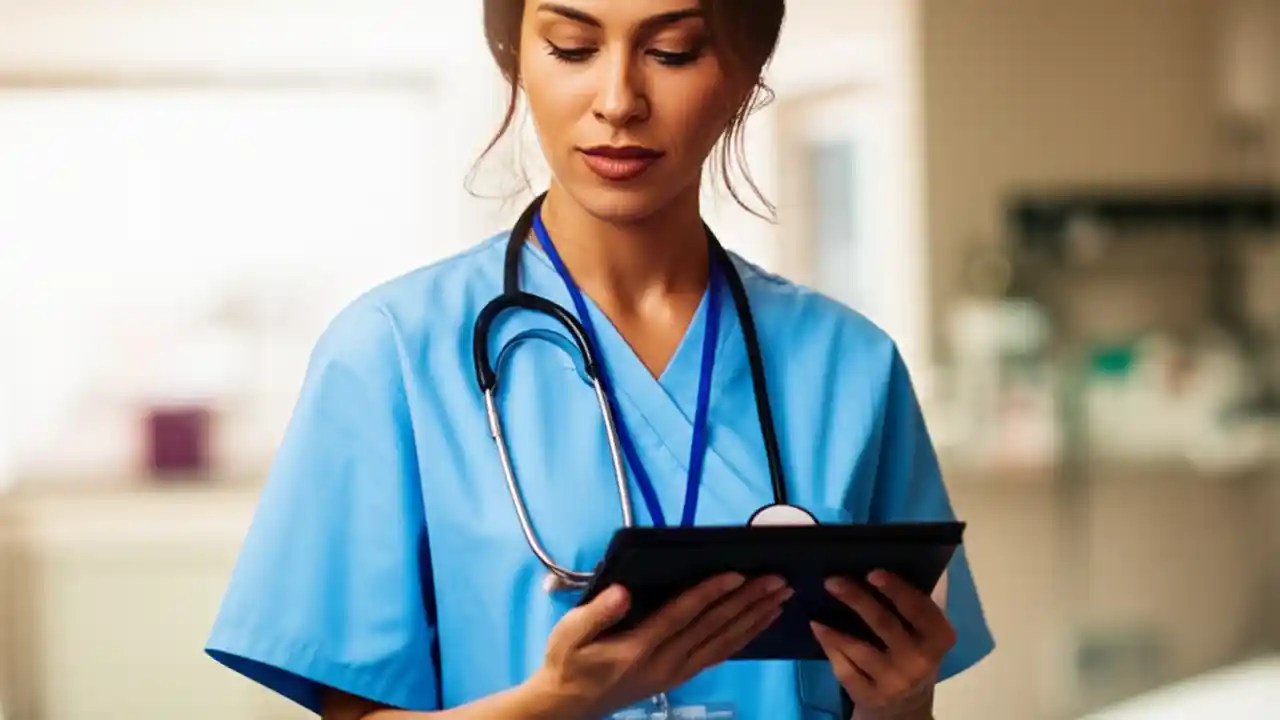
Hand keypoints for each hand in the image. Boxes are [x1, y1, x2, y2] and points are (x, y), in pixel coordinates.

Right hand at [528, 573, 791, 719]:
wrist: (569, 706)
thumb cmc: (568, 664)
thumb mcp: (568, 636)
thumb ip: (596, 614)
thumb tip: (622, 592)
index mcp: (639, 647)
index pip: (682, 615)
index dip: (710, 594)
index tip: (737, 574)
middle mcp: (665, 661)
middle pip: (713, 627)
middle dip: (747, 602)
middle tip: (776, 580)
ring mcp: (676, 671)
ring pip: (723, 642)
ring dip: (753, 618)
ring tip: (779, 597)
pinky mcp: (680, 675)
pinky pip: (718, 655)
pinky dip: (743, 637)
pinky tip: (760, 622)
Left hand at [811, 571, 954, 717]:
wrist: (906, 701)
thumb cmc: (912, 648)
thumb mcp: (924, 629)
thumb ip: (915, 599)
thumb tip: (896, 554)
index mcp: (939, 637)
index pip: (920, 609)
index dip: (897, 590)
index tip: (872, 572)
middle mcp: (920, 662)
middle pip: (884, 625)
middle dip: (856, 599)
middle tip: (832, 581)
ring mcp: (895, 683)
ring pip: (859, 649)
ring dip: (835, 628)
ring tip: (816, 610)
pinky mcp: (871, 696)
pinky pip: (845, 669)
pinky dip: (830, 647)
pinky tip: (819, 630)